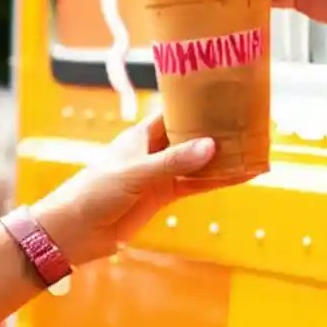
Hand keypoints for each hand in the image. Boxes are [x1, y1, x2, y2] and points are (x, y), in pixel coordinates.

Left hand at [32, 113, 238, 264]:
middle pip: (190, 136)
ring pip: (197, 162)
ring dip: (220, 158)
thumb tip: (209, 146)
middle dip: (215, 130)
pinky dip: (215, 182)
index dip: (195, 104)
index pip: (173, 112)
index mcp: (140, 135)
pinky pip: (195, 185)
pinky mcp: (163, 197)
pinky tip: (238, 177)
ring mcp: (159, 174)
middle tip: (246, 121)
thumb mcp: (135, 174)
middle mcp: (153, 151)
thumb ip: (172, 162)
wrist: (75, 232)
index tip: (223, 95)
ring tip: (251, 148)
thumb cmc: (94, 192)